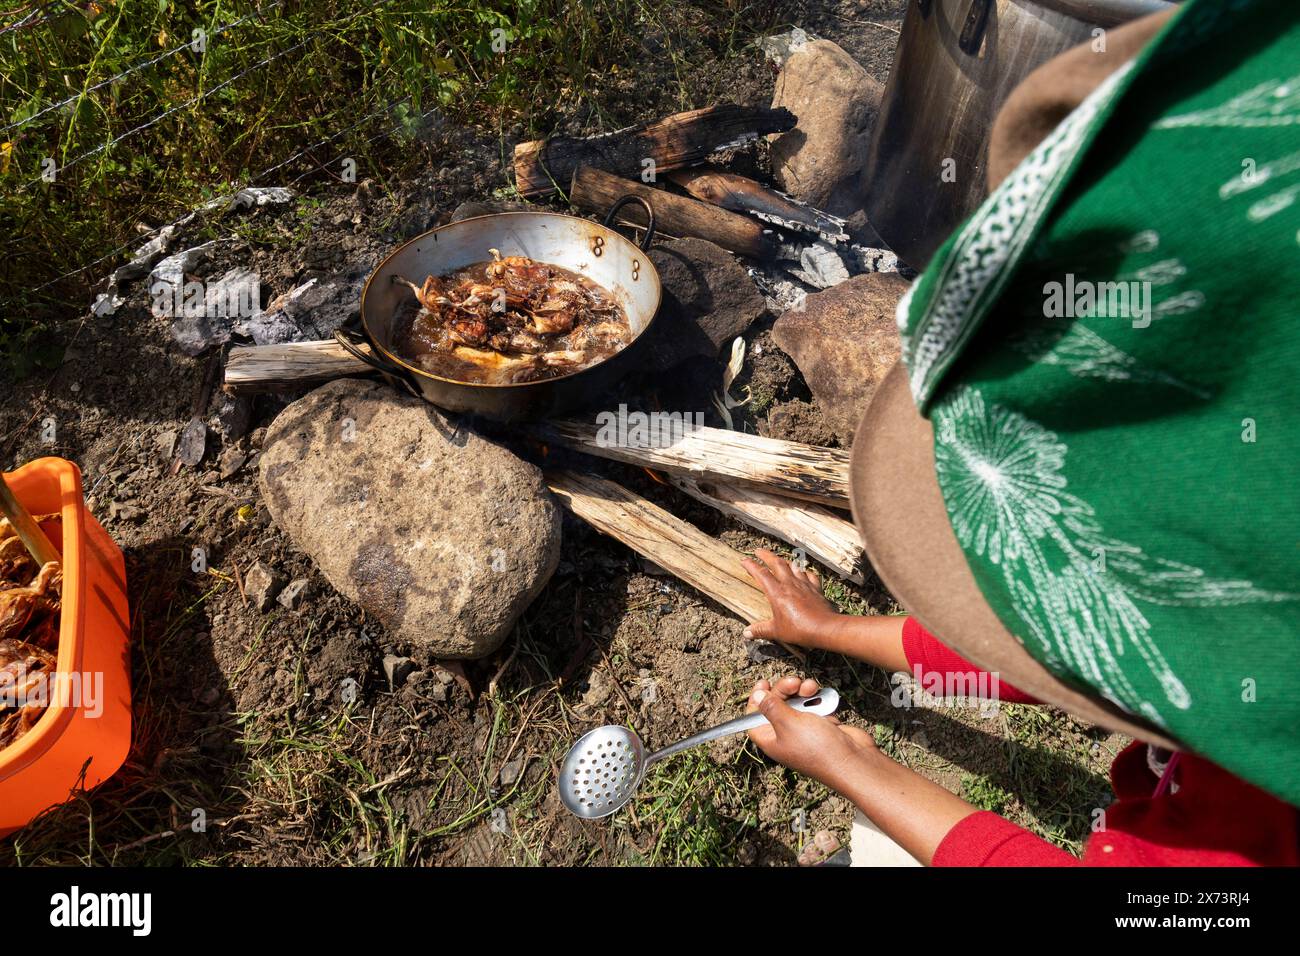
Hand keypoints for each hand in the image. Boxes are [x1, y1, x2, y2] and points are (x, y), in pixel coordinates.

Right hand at [740, 549, 839, 647]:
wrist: (824, 628)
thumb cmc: (799, 629)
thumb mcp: (776, 631)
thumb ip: (761, 630)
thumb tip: (746, 633)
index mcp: (777, 592)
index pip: (761, 574)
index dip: (751, 566)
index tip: (744, 560)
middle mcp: (790, 584)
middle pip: (777, 563)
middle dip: (766, 555)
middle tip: (758, 550)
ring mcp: (804, 584)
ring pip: (794, 566)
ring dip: (785, 561)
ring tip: (780, 560)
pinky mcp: (816, 588)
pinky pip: (810, 575)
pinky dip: (805, 572)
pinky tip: (804, 572)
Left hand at [745, 676, 878, 789]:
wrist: (852, 760)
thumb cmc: (817, 747)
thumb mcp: (788, 723)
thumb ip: (771, 707)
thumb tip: (757, 695)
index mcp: (771, 739)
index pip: (754, 718)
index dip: (756, 701)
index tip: (763, 684)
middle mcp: (786, 734)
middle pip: (776, 705)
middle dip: (784, 690)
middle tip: (793, 682)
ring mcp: (805, 729)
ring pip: (797, 702)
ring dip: (802, 691)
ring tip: (810, 688)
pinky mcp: (822, 724)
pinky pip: (814, 705)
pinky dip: (816, 697)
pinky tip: (820, 694)